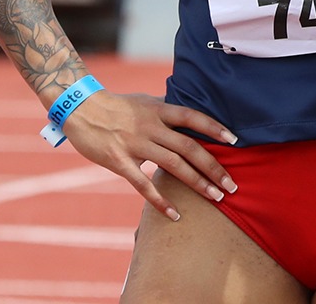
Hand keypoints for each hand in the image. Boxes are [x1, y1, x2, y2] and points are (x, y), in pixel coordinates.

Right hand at [62, 90, 239, 220]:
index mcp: (159, 110)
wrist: (80, 108)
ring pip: (173, 166)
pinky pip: (143, 184)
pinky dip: (160, 201)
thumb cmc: (116, 105)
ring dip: (197, 183)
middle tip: (232, 185)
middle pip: (189, 147)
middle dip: (213, 167)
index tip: (235, 141)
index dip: (214, 128)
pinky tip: (175, 214)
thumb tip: (191, 112)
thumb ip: (167, 109)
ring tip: (216, 198)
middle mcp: (151, 127)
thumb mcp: (145, 101)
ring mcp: (135, 144)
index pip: (193, 117)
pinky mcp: (119, 161)